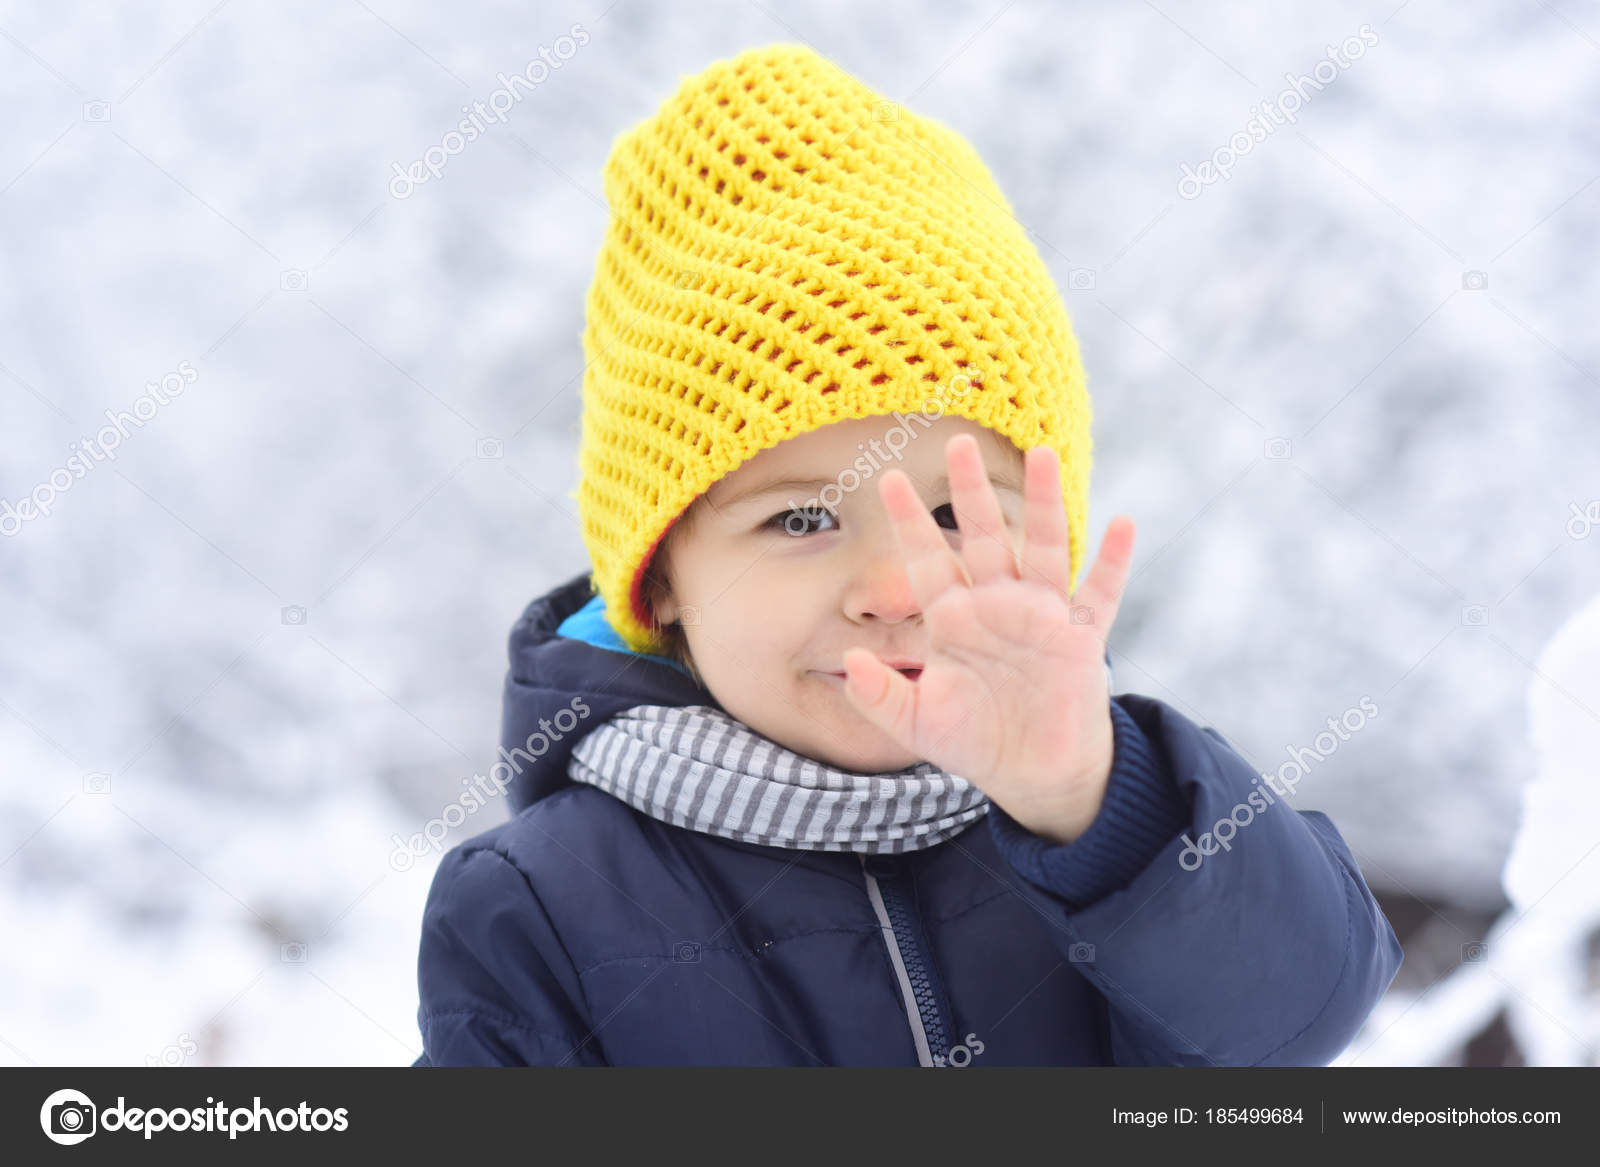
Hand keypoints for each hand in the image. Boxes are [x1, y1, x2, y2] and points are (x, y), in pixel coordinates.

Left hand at [841, 433, 1135, 844]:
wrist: (1032, 772)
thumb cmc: (972, 740)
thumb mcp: (915, 723)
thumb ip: (878, 696)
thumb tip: (852, 663)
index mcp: (952, 618)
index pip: (926, 559)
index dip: (910, 521)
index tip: (889, 477)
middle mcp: (996, 603)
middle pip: (983, 535)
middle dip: (970, 491)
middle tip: (958, 442)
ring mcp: (1040, 615)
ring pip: (1043, 547)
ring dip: (1045, 503)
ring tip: (1044, 454)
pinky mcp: (1080, 637)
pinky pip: (1100, 593)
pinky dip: (1113, 561)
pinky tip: (1123, 524)